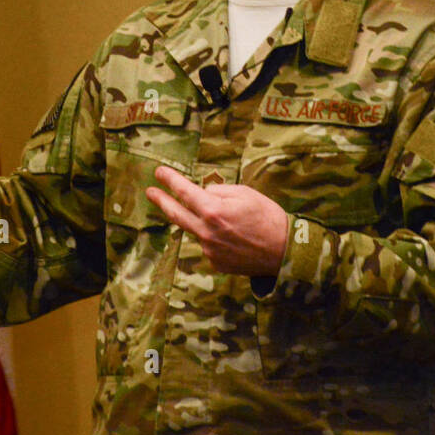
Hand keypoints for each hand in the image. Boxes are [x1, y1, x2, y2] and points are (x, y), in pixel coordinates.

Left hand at [146, 165, 288, 276]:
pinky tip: (236, 238)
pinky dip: (217, 238)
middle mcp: (206, 232)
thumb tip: (203, 193)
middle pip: (176, 214)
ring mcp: (209, 250)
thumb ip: (219, 191)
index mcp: (213, 211)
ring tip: (232, 222)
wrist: (284, 250)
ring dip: (204, 222)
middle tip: (150, 192)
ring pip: (197, 230)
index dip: (170, 180)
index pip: (184, 192)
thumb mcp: (245, 193)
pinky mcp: (215, 262)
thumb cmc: (267, 217)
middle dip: (161, 201)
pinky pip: (209, 244)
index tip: (159, 172)